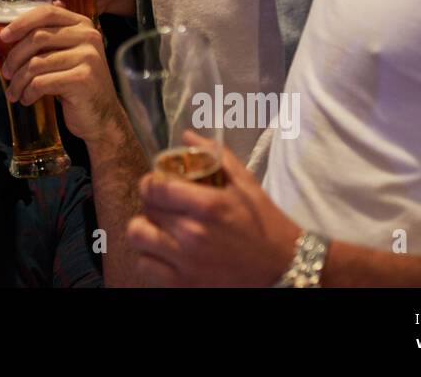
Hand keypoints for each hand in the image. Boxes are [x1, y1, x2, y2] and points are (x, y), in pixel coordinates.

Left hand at [0, 5, 122, 142]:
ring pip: (36, 63)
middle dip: (15, 57)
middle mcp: (88, 36)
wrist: (103, 117)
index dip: (21, 22)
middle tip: (6, 73)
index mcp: (82, 25)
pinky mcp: (82, 79)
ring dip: (18, 80)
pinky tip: (27, 99)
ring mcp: (88, 57)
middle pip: (37, 37)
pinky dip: (29, 92)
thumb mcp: (65, 55)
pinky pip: (42, 82)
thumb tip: (8, 33)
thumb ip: (48, 40)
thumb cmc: (76, 85)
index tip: (3, 37)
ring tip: (14, 92)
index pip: (46, 12)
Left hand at [126, 132, 299, 285]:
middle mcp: (193, 233)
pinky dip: (149, 257)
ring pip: (138, 235)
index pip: (156, 186)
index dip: (151, 181)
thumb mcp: (246, 184)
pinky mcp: (184, 284)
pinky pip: (145, 265)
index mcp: (209, 205)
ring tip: (159, 228)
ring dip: (145, 229)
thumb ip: (214, 156)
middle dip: (153, 203)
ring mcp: (187, 261)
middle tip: (165, 206)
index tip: (157, 183)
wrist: (283, 268)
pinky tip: (163, 252)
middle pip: (147, 208)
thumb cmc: (264, 224)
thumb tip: (186, 136)